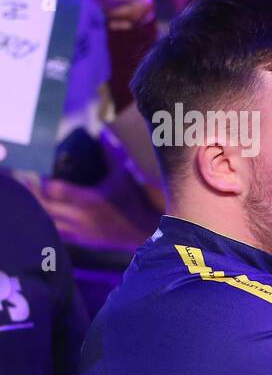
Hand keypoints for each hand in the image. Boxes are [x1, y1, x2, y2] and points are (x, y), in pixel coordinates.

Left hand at [17, 140, 160, 252]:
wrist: (145, 232)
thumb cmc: (134, 202)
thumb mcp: (124, 177)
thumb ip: (112, 156)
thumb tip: (103, 134)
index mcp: (92, 200)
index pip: (56, 190)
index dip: (41, 180)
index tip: (35, 170)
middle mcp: (82, 217)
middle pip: (45, 205)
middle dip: (32, 191)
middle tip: (24, 179)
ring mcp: (80, 231)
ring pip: (46, 219)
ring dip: (36, 206)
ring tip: (31, 194)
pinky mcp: (80, 240)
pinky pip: (55, 231)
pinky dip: (46, 220)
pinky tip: (44, 211)